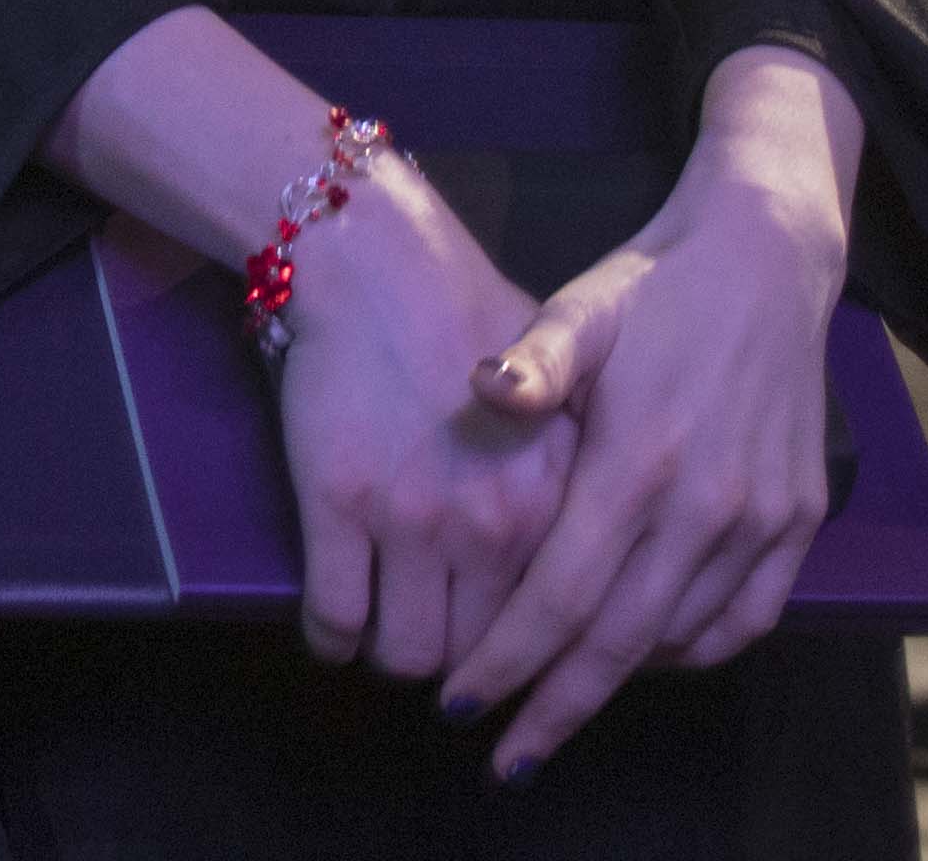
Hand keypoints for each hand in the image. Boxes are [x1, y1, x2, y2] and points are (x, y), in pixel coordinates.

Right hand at [264, 155, 576, 688]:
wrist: (376, 259)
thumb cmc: (470, 315)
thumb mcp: (561, 397)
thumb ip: (574, 477)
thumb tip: (596, 546)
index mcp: (555, 499)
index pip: (559, 626)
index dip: (531, 654)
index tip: (509, 657)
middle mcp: (493, 523)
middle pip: (480, 656)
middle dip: (460, 668)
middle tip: (440, 643)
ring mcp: (411, 518)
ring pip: (406, 654)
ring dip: (393, 655)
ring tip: (385, 631)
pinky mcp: (336, 504)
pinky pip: (334, 619)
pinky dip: (331, 640)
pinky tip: (334, 627)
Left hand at [443, 50, 862, 774]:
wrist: (768, 258)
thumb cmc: (652, 288)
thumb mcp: (579, 309)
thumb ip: (534, 362)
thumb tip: (482, 390)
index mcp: (638, 461)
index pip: (561, 596)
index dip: (511, 658)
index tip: (464, 703)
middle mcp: (706, 505)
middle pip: (618, 641)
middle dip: (556, 704)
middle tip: (505, 753)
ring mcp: (762, 519)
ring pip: (681, 637)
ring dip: (619, 681)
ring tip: (560, 704)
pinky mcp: (800, 520)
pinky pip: (747, 618)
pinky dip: (695, 649)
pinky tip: (647, 654)